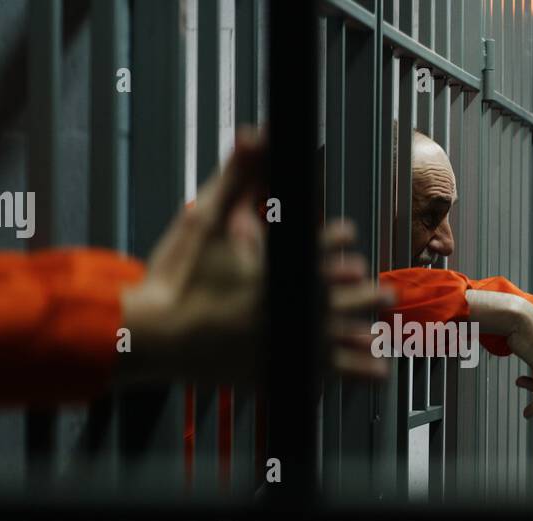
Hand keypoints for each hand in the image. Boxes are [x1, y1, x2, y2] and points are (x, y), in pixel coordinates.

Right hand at [118, 129, 390, 384]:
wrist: (149, 335)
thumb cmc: (175, 278)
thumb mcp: (204, 217)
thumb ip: (236, 176)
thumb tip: (256, 133)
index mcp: (279, 268)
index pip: (325, 247)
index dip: (340, 239)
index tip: (348, 237)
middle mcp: (291, 307)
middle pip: (346, 297)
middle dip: (366, 292)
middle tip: (383, 292)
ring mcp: (285, 344)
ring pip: (342, 338)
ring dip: (363, 332)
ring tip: (380, 331)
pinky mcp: (274, 373)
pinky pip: (324, 376)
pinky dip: (350, 372)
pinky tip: (369, 371)